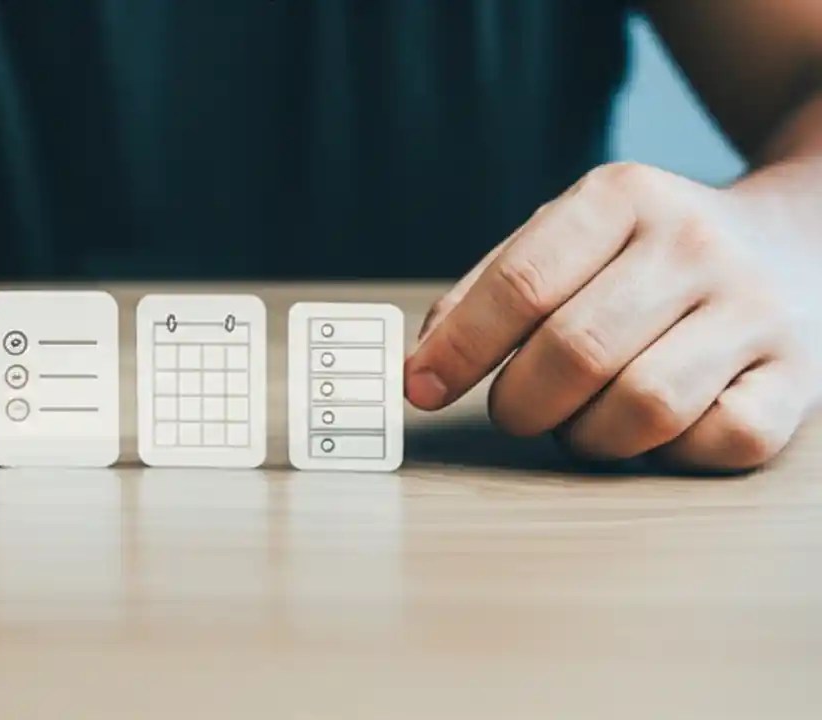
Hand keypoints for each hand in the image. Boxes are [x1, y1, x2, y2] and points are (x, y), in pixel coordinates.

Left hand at [405, 162, 820, 471]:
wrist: (795, 240)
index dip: (459, 349)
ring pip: (643, 408)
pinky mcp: (799, 375)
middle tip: (516, 409)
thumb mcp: (566, 237)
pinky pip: (718, 441)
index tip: (420, 389)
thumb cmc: (645, 256)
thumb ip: (487, 291)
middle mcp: (695, 245)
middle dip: (520, 403)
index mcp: (624, 197)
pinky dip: (669, 453)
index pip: (522, 284)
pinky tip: (658, 426)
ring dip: (589, 436)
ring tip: (584, 418)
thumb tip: (421, 366)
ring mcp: (756, 309)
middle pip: (575, 352)